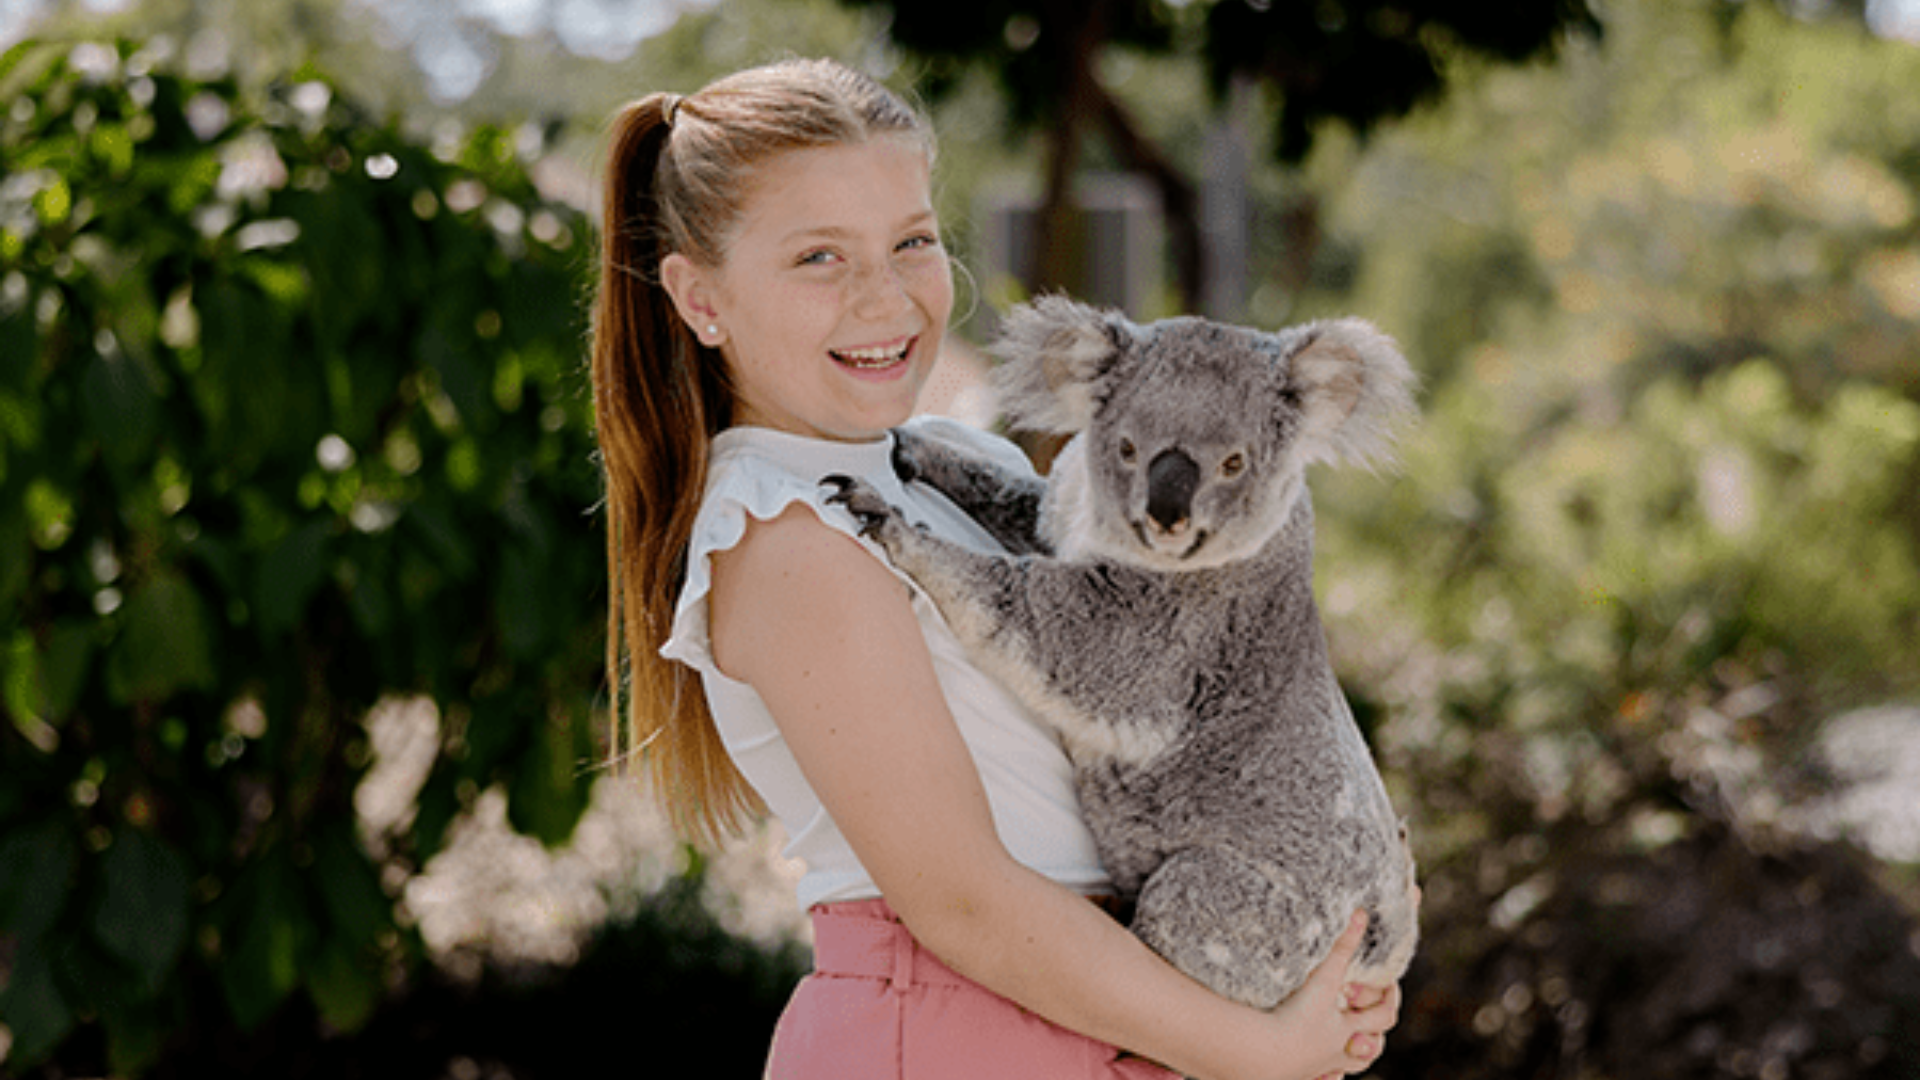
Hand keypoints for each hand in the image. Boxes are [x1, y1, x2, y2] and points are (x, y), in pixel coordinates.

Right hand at [1258, 911, 1401, 1079]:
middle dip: (1374, 1032)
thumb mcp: (1322, 980)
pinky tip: (1324, 1067)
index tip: (1388, 984)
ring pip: (1349, 1066)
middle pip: (1371, 1048)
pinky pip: (1323, 1077)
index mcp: (1349, 1029)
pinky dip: (1328, 1073)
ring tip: (1349, 1040)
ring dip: (1353, 1053)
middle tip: (1368, 1012)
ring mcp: (1320, 1067)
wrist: (1262, 1056)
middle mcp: (1339, 1051)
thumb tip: (1361, 915)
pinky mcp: (1299, 1074)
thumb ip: (1341, 947)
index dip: (1389, 998)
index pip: (1384, 1016)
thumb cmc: (1294, 1019)